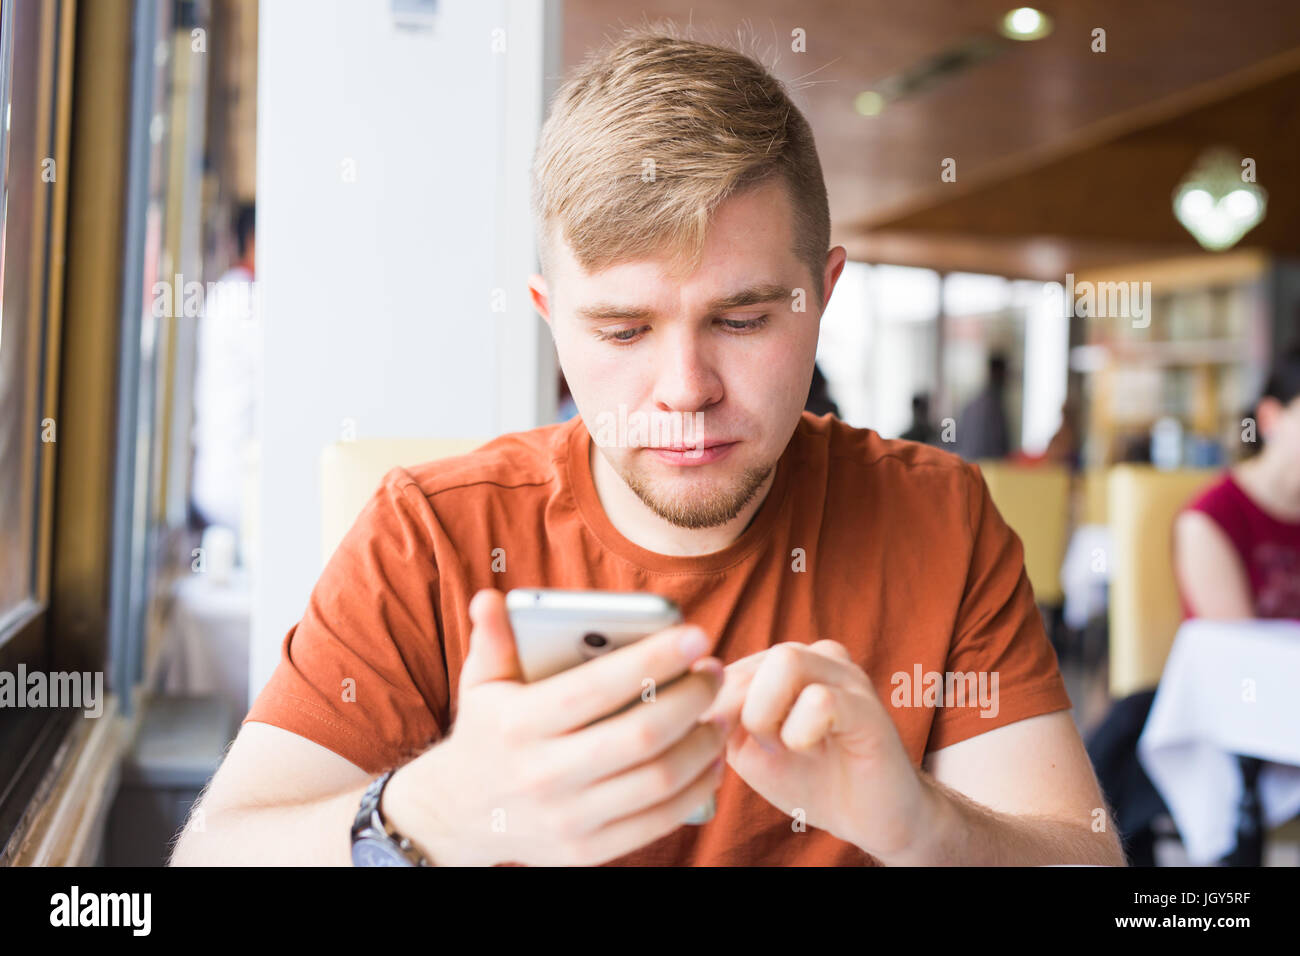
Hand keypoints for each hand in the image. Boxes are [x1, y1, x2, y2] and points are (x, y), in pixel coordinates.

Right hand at [385, 589, 730, 865]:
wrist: (457, 815)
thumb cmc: (488, 731)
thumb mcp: (481, 682)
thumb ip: (493, 638)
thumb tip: (492, 598)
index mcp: (517, 724)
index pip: (596, 687)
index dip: (653, 659)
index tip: (696, 634)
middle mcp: (542, 775)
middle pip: (640, 735)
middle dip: (692, 698)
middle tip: (714, 670)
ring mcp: (567, 820)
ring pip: (659, 780)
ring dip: (703, 743)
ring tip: (721, 713)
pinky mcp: (587, 852)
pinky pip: (659, 821)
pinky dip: (697, 789)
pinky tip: (712, 759)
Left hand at [699, 641, 932, 860]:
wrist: (870, 816)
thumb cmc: (810, 779)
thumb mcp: (748, 748)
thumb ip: (721, 718)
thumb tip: (692, 692)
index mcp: (784, 662)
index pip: (727, 664)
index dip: (713, 707)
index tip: (724, 743)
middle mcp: (816, 656)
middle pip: (752, 659)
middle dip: (739, 713)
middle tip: (762, 749)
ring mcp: (846, 677)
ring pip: (786, 661)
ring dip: (768, 715)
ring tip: (784, 746)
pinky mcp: (867, 707)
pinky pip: (821, 700)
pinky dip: (801, 733)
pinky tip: (812, 750)